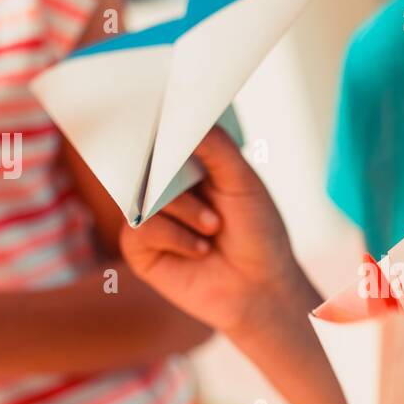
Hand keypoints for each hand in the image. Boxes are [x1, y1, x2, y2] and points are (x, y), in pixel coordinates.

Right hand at [119, 127, 312, 336]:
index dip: (158, 129)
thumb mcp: (242, 181)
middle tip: (198, 178)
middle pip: (143, 163)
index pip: (160, 139)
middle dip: (169, 167)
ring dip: (185, 209)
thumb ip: (215, 147)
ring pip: (144, 196)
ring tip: (214, 228)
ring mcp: (151, 219)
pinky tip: (200, 250)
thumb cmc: (258, 234)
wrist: (262, 288)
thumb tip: (182, 118)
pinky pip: (141, 229)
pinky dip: (174, 236)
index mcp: (187, 168)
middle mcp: (165, 191)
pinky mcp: (142, 251)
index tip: (160, 115)